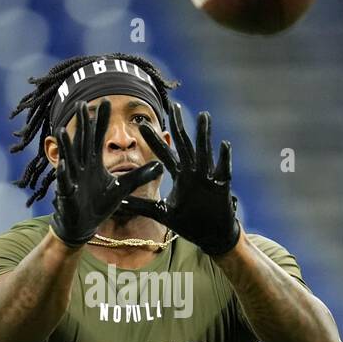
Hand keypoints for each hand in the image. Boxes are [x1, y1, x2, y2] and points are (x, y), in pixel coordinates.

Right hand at [50, 99, 163, 246]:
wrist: (84, 225)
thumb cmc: (99, 204)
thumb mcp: (122, 187)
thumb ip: (139, 176)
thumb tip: (160, 166)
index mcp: (93, 162)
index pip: (97, 137)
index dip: (101, 121)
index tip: (106, 102)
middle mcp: (81, 167)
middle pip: (82, 141)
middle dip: (82, 125)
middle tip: (82, 104)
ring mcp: (72, 179)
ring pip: (69, 159)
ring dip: (67, 146)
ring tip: (63, 131)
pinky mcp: (67, 194)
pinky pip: (64, 183)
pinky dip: (63, 174)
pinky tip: (62, 165)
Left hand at [124, 102, 241, 255]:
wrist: (211, 235)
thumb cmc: (188, 222)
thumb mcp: (161, 213)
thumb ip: (141, 206)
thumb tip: (118, 204)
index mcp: (180, 175)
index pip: (164, 154)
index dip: (153, 140)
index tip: (141, 124)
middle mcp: (193, 172)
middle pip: (184, 145)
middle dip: (179, 126)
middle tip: (173, 106)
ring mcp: (208, 177)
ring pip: (204, 152)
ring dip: (204, 135)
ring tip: (203, 116)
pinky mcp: (222, 186)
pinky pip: (224, 169)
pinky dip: (224, 157)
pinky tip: (224, 143)